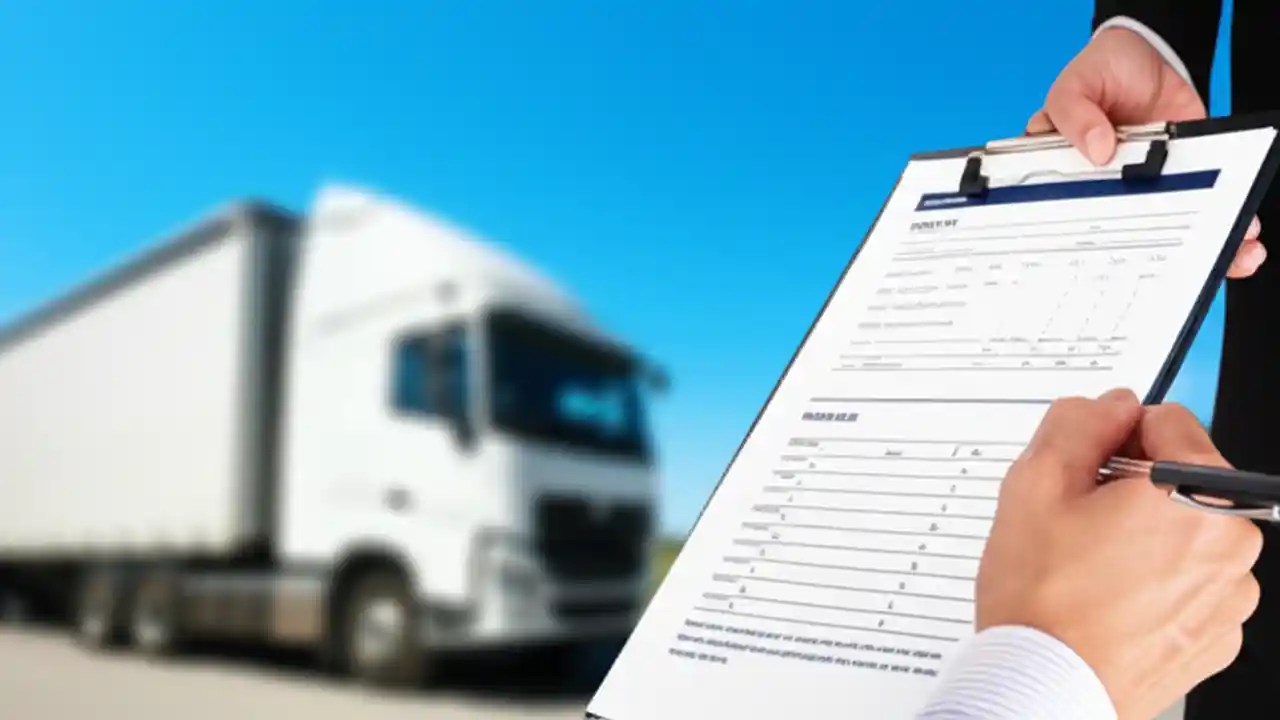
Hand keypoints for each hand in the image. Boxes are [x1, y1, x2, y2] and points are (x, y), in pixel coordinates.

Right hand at [977, 390, 1262, 719]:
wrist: (1044, 687)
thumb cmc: (1042, 598)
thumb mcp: (1035, 483)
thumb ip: (1078, 423)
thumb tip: (1109, 406)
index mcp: (1199, 494)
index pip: (1167, 420)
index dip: (1113, 438)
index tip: (1086, 473)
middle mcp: (1233, 543)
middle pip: (1179, 480)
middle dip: (1130, 491)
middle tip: (1078, 526)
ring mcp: (1230, 595)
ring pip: (1183, 534)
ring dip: (1143, 538)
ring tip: (1089, 571)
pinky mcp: (1217, 634)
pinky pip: (1187, 585)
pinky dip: (1153, 585)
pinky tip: (1108, 601)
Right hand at [1029, 28, 1263, 277]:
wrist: (1146, 55)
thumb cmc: (1098, 72)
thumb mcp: (1074, 85)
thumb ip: (1075, 115)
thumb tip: (1098, 151)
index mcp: (1064, 176)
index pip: (1068, 220)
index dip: (1087, 247)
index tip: (1110, 259)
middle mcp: (1104, 190)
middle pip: (1125, 238)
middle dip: (1154, 258)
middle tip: (1177, 268)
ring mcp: (1145, 186)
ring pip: (1168, 232)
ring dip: (1200, 250)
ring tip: (1230, 256)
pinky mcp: (1179, 177)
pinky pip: (1200, 205)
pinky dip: (1223, 223)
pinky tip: (1244, 237)